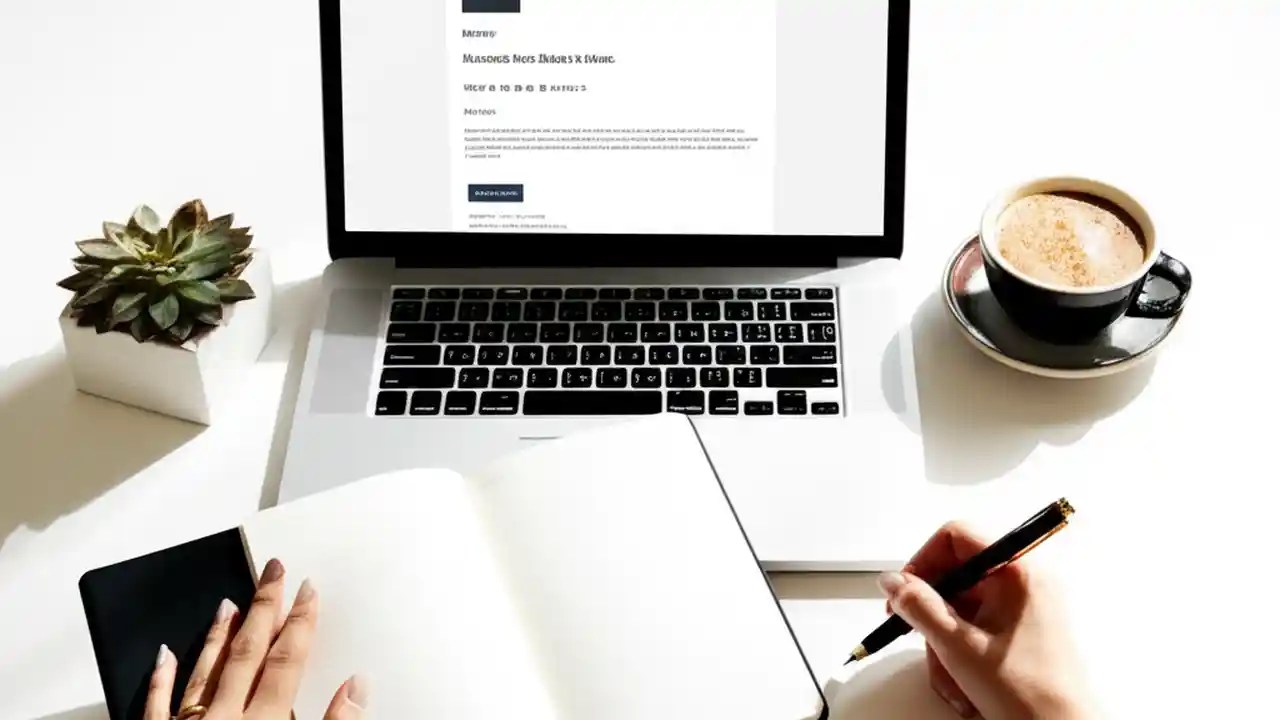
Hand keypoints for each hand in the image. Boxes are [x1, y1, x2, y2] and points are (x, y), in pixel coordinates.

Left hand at [143, 559, 367, 719]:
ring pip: (205, 672)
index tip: (308, 590)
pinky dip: (161, 678)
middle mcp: (224, 719)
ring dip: (219, 635)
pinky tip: (165, 653)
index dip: (300, 624)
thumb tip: (357, 686)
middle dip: (264, 609)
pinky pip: (155, 706)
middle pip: (247, 655)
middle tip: (272, 570)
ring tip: (230, 602)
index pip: (286, 663)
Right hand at [878, 522, 1095, 719]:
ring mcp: (1025, 605)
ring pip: (962, 606)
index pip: (957, 537)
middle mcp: (1025, 581)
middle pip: (956, 575)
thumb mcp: (958, 646)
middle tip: (917, 634)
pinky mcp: (1022, 628)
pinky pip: (977, 626)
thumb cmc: (1029, 694)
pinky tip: (962, 680)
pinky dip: (961, 650)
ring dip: (944, 640)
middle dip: (933, 612)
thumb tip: (893, 582)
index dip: (924, 561)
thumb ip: (918, 606)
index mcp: (1018, 572)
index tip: (905, 590)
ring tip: (950, 675)